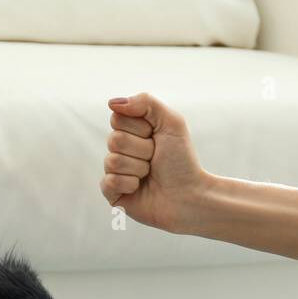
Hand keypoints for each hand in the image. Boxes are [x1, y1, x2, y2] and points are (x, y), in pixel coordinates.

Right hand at [101, 93, 208, 233]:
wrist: (188, 196)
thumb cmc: (182, 161)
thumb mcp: (171, 122)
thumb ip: (145, 102)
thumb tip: (112, 103)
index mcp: (132, 131)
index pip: (117, 118)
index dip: (140, 128)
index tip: (156, 137)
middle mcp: (121, 150)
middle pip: (114, 139)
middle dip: (142, 150)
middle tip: (155, 159)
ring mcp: (115, 171)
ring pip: (112, 161)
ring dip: (138, 168)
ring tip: (150, 175)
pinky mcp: (112, 193)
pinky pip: (108, 181)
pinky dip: (129, 184)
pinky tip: (139, 188)